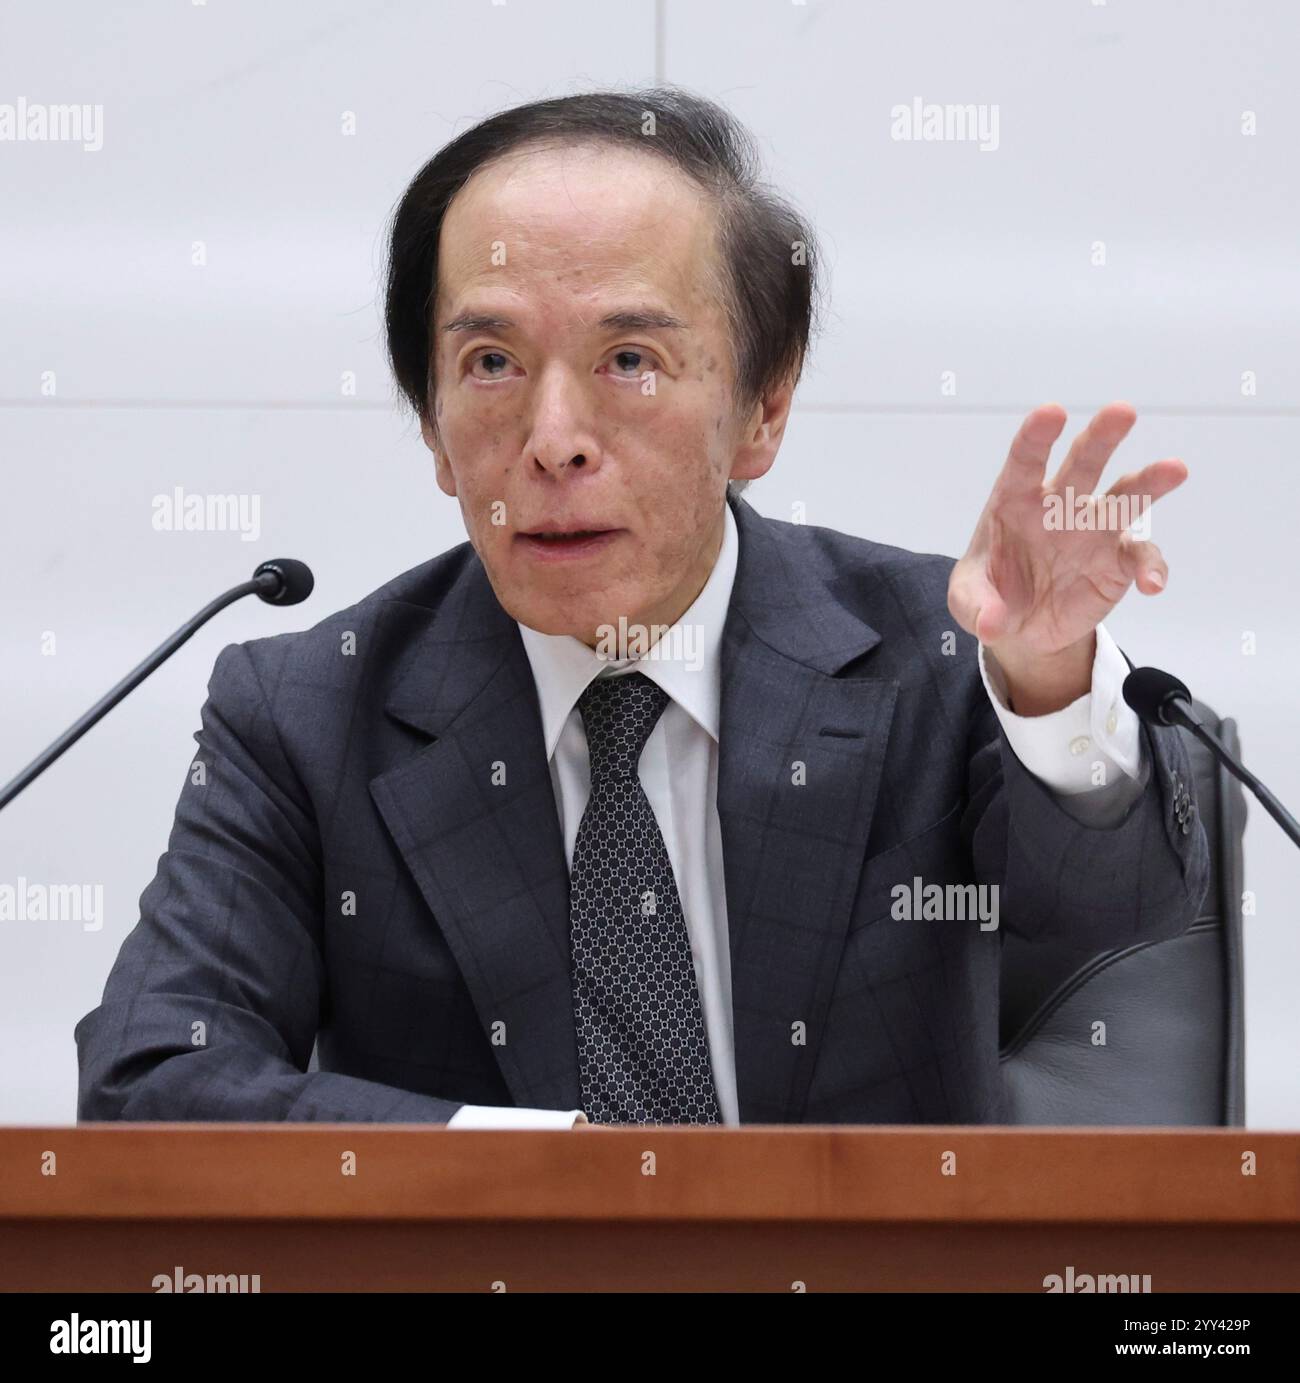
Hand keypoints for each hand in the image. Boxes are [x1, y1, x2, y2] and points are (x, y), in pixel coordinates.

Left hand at [947, 401, 1186, 714]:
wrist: (1022, 627)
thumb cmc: (990, 596)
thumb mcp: (968, 602)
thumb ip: (977, 606)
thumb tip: (991, 623)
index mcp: (1016, 500)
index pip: (1026, 461)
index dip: (1037, 437)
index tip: (1051, 413)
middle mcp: (1059, 506)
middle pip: (1083, 463)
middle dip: (1101, 437)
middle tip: (1122, 412)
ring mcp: (1092, 530)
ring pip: (1125, 496)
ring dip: (1149, 482)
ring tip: (1174, 470)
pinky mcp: (1117, 561)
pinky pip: (1141, 557)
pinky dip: (1151, 567)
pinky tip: (1152, 584)